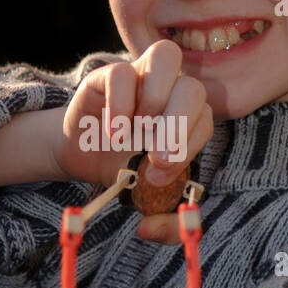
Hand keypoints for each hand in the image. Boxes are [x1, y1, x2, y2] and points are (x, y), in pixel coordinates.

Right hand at [52, 40, 212, 236]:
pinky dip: (121, 102)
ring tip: (137, 131)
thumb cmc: (125, 171)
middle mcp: (171, 91)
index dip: (188, 146)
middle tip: (154, 158)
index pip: (205, 119)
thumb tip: (149, 230)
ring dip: (158, 98)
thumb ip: (162, 223)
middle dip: (178, 127)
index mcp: (189, 118)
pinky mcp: (108, 75)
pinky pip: (122, 72)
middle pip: (194, 87)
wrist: (82, 156)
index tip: (160, 174)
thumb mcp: (148, 203)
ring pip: (166, 57)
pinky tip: (113, 130)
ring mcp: (141, 77)